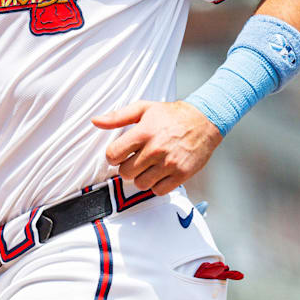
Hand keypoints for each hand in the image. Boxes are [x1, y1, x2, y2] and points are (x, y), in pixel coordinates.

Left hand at [94, 100, 221, 195]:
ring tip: (148, 166)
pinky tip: (160, 173)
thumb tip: (96, 121)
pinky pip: (159, 191)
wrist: (204, 121)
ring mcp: (169, 164)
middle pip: (125, 173)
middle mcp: (155, 149)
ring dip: (141, 177)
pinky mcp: (181, 174)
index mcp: (143, 132)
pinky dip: (157, 185)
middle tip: (135, 160)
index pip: (113, 154)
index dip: (113, 156)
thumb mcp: (143, 108)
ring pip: (141, 184)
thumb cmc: (171, 115)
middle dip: (127, 167)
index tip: (120, 154)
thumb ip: (118, 117)